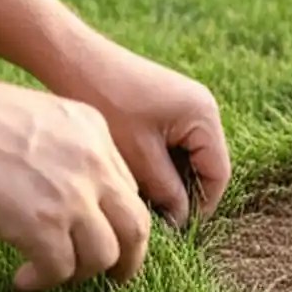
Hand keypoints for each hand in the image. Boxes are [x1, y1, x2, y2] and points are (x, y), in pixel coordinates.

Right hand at [0, 70, 151, 291]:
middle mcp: (94, 162)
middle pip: (135, 225)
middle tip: (113, 278)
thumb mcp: (34, 118)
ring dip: (81, 274)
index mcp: (94, 130)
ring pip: (105, 255)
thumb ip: (61, 150)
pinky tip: (23, 279)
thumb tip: (61, 193)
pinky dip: (45, 281)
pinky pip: (62, 270)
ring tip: (52, 276)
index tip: (103, 236)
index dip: (117, 219)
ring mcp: (72, 195)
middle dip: (128, 259)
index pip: (128, 187)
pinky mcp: (42, 225)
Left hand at [41, 33, 231, 228]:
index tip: (178, 231)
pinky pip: (173, 145)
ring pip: (187, 158)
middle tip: (158, 218)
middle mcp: (203, 109)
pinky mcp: (165, 107)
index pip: (218, 174)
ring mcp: (185, 106)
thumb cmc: (107, 102)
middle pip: (205, 166)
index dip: (202, 207)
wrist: (74, 60)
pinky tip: (135, 177)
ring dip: (170, 180)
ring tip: (143, 198)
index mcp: (204, 117)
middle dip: (185, 193)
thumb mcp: (139, 157)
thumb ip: (167, 192)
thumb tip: (180, 221)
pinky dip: (159, 164)